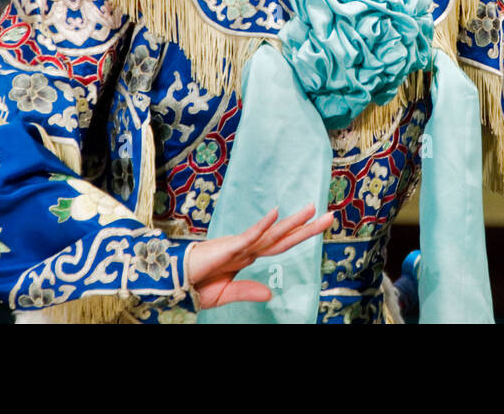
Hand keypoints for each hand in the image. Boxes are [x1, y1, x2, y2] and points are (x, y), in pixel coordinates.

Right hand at [186, 204, 332, 308]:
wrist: (172, 280)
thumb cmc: (195, 284)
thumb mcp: (225, 293)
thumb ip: (248, 290)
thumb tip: (271, 292)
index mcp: (248, 256)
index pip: (280, 245)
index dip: (299, 235)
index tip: (319, 224)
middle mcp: (248, 247)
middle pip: (282, 236)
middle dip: (306, 226)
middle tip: (330, 215)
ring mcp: (239, 245)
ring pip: (271, 232)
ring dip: (292, 222)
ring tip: (312, 209)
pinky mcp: (227, 247)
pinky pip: (248, 236)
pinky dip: (262, 225)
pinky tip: (275, 213)